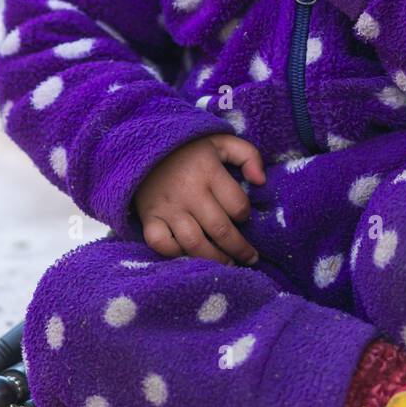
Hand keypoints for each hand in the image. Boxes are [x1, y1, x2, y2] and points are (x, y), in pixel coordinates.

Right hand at [133, 134, 266, 264]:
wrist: (143, 146)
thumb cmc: (189, 148)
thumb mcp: (222, 142)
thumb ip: (248, 155)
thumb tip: (261, 181)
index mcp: (209, 172)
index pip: (237, 205)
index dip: (245, 216)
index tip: (245, 219)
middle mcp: (189, 193)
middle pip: (220, 230)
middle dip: (239, 248)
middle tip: (250, 258)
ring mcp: (168, 208)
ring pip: (194, 243)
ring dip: (214, 258)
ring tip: (227, 264)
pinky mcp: (149, 217)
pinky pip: (161, 244)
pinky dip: (174, 254)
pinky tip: (189, 255)